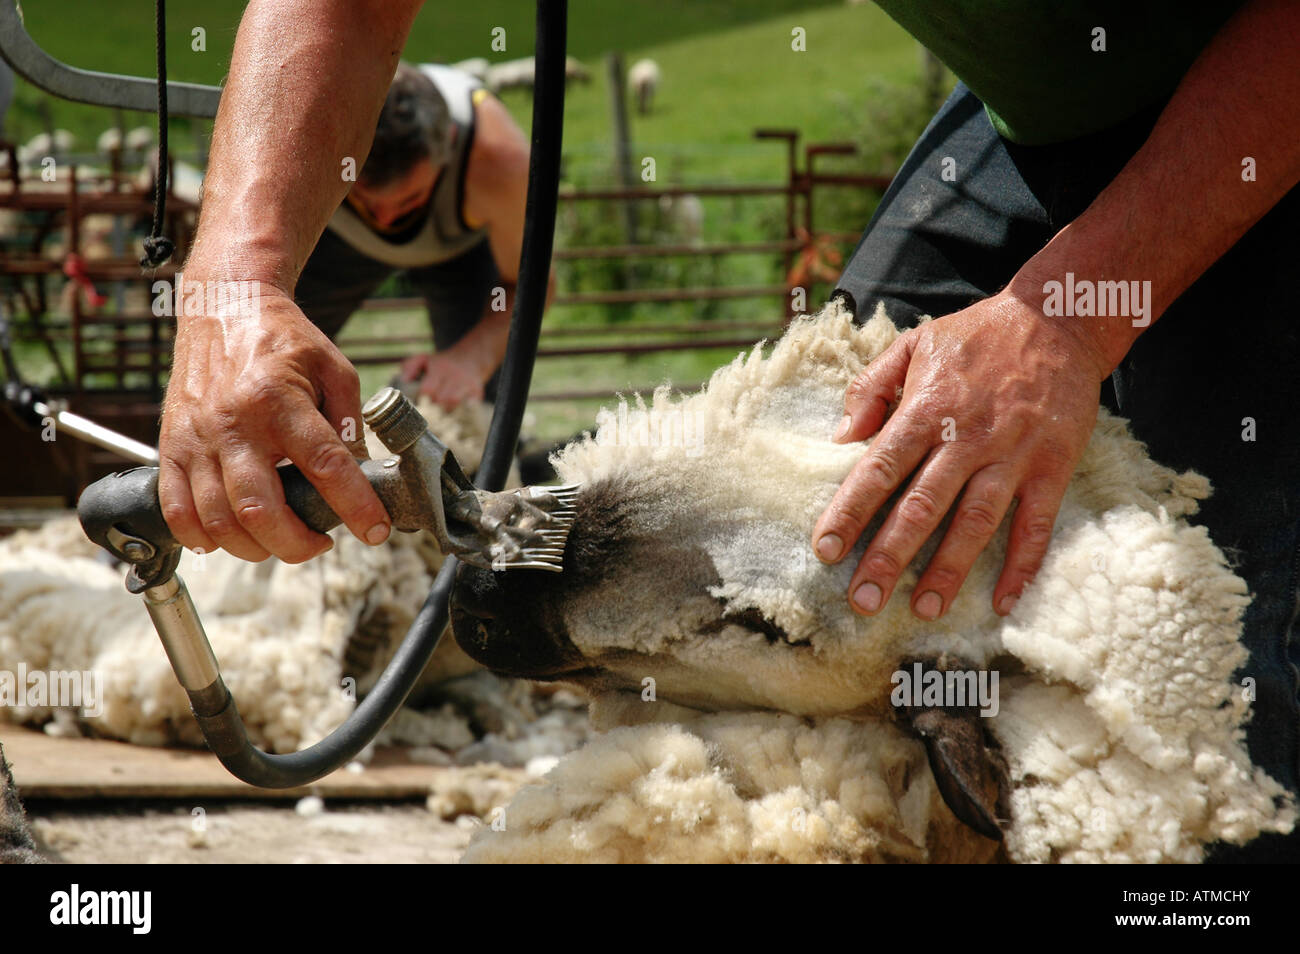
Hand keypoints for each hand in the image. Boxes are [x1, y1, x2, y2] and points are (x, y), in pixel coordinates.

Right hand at [158, 287, 390, 563]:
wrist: (222, 305)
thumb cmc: (283, 339)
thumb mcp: (334, 367)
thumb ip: (349, 420)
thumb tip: (357, 473)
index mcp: (278, 400)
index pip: (325, 466)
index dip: (355, 507)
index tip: (376, 531)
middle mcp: (233, 423)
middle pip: (260, 509)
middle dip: (297, 545)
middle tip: (320, 543)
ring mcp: (196, 439)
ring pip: (218, 520)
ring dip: (256, 548)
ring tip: (282, 541)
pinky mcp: (170, 447)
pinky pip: (177, 511)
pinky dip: (204, 538)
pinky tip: (233, 538)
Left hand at [399, 351, 485, 410]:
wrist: (470, 359)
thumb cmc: (441, 364)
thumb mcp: (423, 359)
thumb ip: (409, 367)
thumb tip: (403, 381)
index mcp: (440, 367)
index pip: (428, 389)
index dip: (422, 399)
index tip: (417, 404)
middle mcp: (455, 375)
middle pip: (441, 399)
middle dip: (433, 406)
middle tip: (429, 409)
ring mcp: (468, 384)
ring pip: (454, 405)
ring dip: (445, 411)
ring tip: (440, 412)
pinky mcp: (477, 393)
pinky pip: (469, 408)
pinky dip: (461, 413)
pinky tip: (455, 413)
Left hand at [811, 291, 1108, 619]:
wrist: (1059, 318)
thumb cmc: (976, 336)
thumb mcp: (914, 344)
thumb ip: (870, 387)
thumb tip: (839, 437)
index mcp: (927, 409)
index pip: (879, 468)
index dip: (850, 511)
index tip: (825, 550)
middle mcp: (967, 437)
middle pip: (922, 506)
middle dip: (889, 556)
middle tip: (863, 600)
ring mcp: (1013, 455)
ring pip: (976, 522)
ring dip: (949, 569)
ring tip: (924, 608)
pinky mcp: (1053, 467)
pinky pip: (1036, 525)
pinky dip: (1021, 566)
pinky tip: (1003, 601)